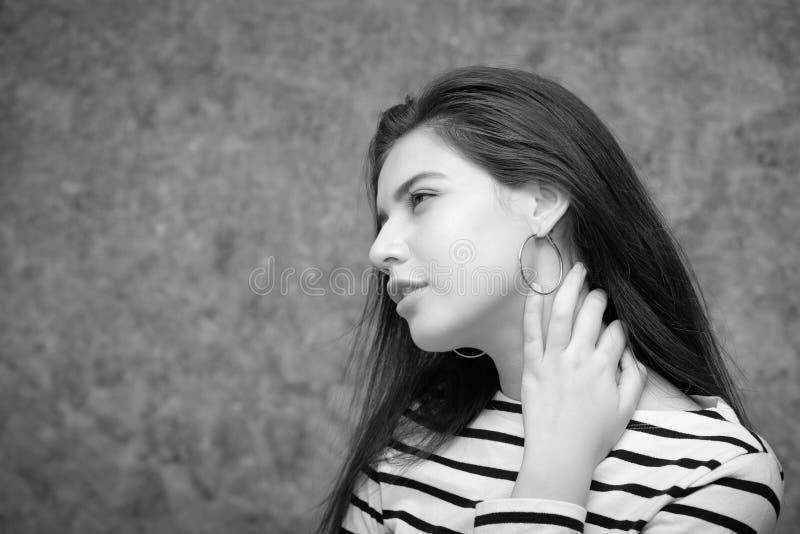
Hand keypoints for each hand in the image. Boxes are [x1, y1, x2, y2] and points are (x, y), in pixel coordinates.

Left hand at [511, 262, 646, 503]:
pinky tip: (537, 288)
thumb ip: (635, 380)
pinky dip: (533, 308)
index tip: (619, 322)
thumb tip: (637, 356)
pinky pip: (531, 331)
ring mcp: (553, 360)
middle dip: (600, 296)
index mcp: (604, 369)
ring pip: (562, 314)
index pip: (618, 333)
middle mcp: (579, 359)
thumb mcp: (626, 411)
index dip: (621, 324)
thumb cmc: (593, 437)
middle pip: (593, 315)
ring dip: (571, 287)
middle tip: (600, 288)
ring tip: (577, 270)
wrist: (559, 455)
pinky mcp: (532, 366)